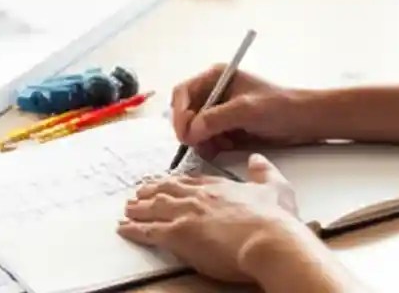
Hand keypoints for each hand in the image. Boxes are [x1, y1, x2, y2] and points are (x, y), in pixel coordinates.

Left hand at [119, 155, 307, 282]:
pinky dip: (133, 229)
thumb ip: (264, 171)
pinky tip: (123, 228)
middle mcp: (199, 196)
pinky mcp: (178, 234)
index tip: (167, 181)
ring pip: (153, 207)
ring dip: (138, 208)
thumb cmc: (275, 220)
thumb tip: (257, 158)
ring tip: (127, 209)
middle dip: (151, 191)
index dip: (176, 182)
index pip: (191, 180)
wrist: (269, 240)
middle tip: (139, 192)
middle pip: (167, 190)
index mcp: (219, 186)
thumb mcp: (276, 187)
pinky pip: (148, 231)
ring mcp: (186, 214)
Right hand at [172, 67, 316, 158]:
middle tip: (199, 144)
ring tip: (220, 144)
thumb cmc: (280, 106)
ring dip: (202, 140)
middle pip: (186, 112)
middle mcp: (215, 92)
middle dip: (191, 129)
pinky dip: (212, 145)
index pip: (183, 93)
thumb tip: (190, 131)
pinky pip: (208, 138)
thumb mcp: (246, 109)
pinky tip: (226, 146)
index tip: (184, 133)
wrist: (305, 120)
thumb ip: (216, 118)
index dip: (179, 113)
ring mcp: (221, 110)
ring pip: (195, 129)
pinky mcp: (228, 127)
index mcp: (216, 77)